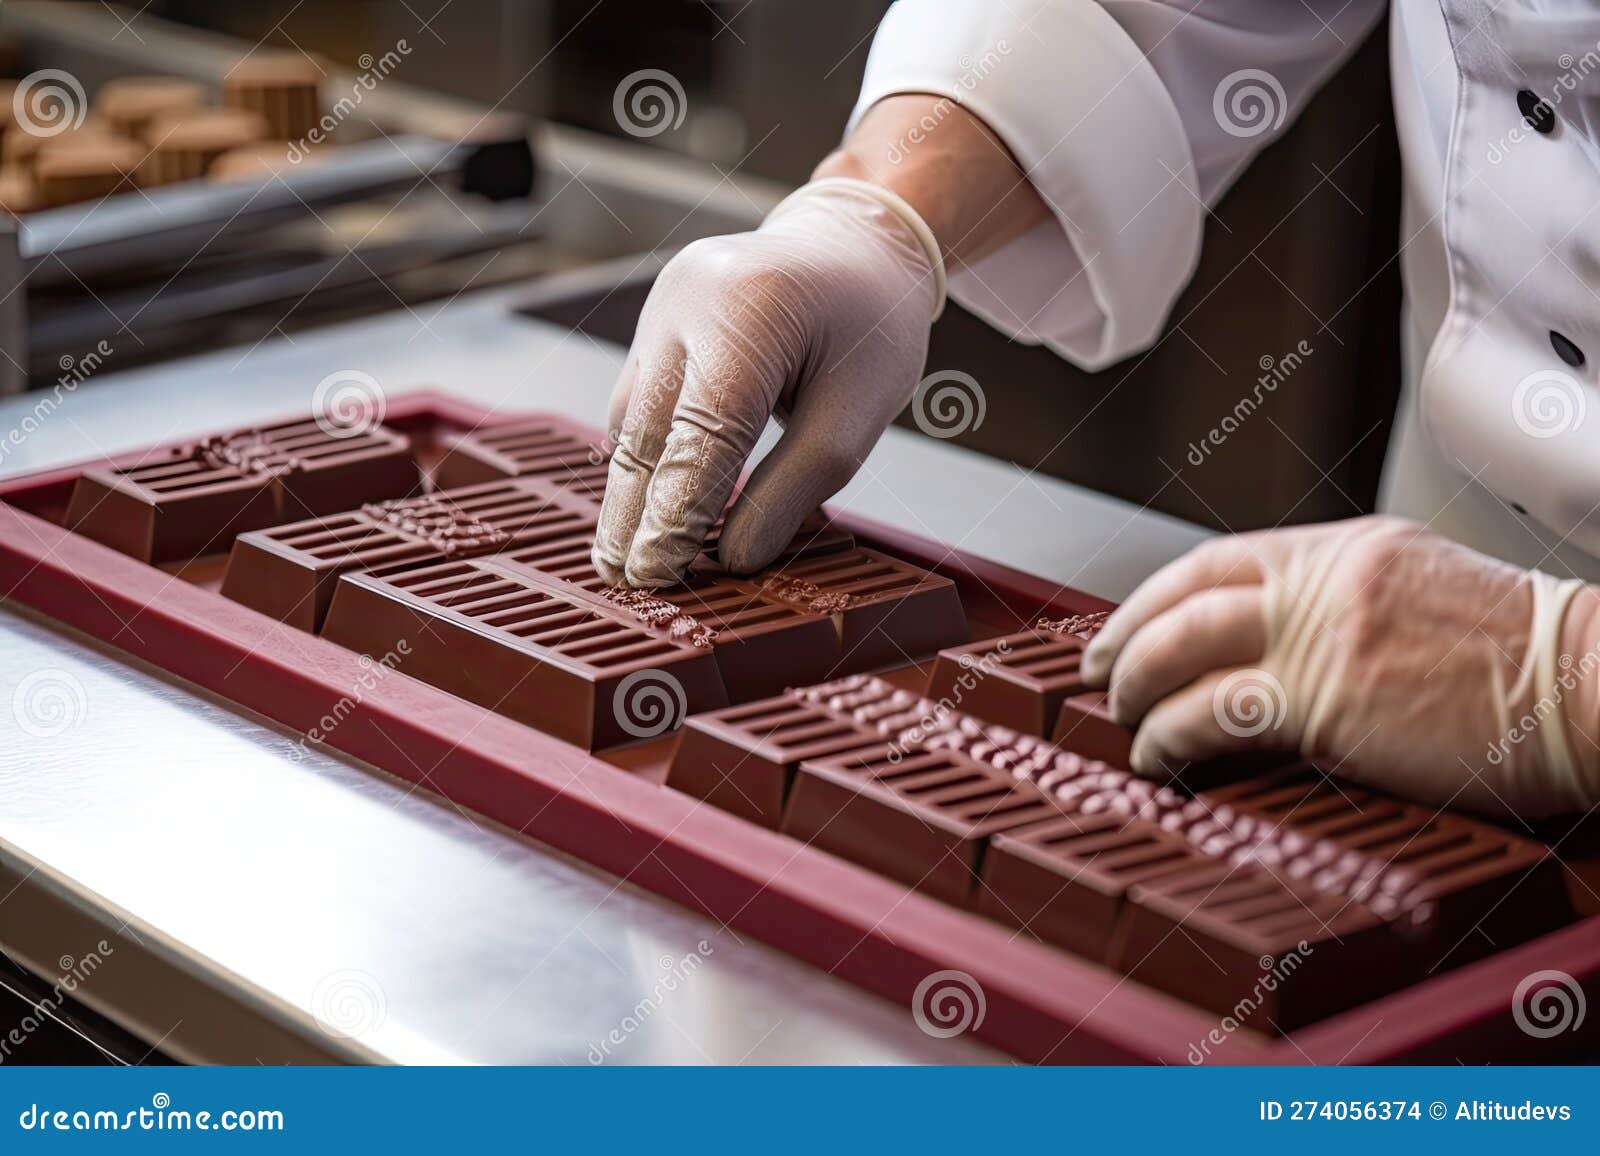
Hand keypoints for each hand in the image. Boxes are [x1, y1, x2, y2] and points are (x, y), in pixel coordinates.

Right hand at [591, 177, 942, 586]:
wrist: (854, 244)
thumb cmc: (870, 326)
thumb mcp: (859, 412)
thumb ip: (796, 485)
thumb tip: (735, 557)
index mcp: (754, 311)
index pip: (703, 432)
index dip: (676, 512)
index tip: (661, 574)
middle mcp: (691, 299)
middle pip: (648, 428)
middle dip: (634, 513)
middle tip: (627, 582)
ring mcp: (664, 303)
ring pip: (629, 416)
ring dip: (627, 491)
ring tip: (623, 557)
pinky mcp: (654, 318)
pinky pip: (636, 397)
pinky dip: (639, 455)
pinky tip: (639, 504)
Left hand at [1080, 515, 1599, 817]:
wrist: (1593, 687)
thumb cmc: (1527, 661)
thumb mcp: (1425, 595)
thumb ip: (1347, 605)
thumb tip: (1282, 643)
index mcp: (1348, 550)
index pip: (1220, 560)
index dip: (1155, 595)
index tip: (1126, 624)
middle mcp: (1325, 581)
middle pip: (1185, 594)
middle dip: (1123, 635)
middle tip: (1095, 672)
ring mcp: (1323, 637)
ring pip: (1183, 646)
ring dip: (1134, 685)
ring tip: (1122, 721)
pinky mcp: (1328, 701)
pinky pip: (1213, 712)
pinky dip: (1167, 735)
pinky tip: (1158, 760)